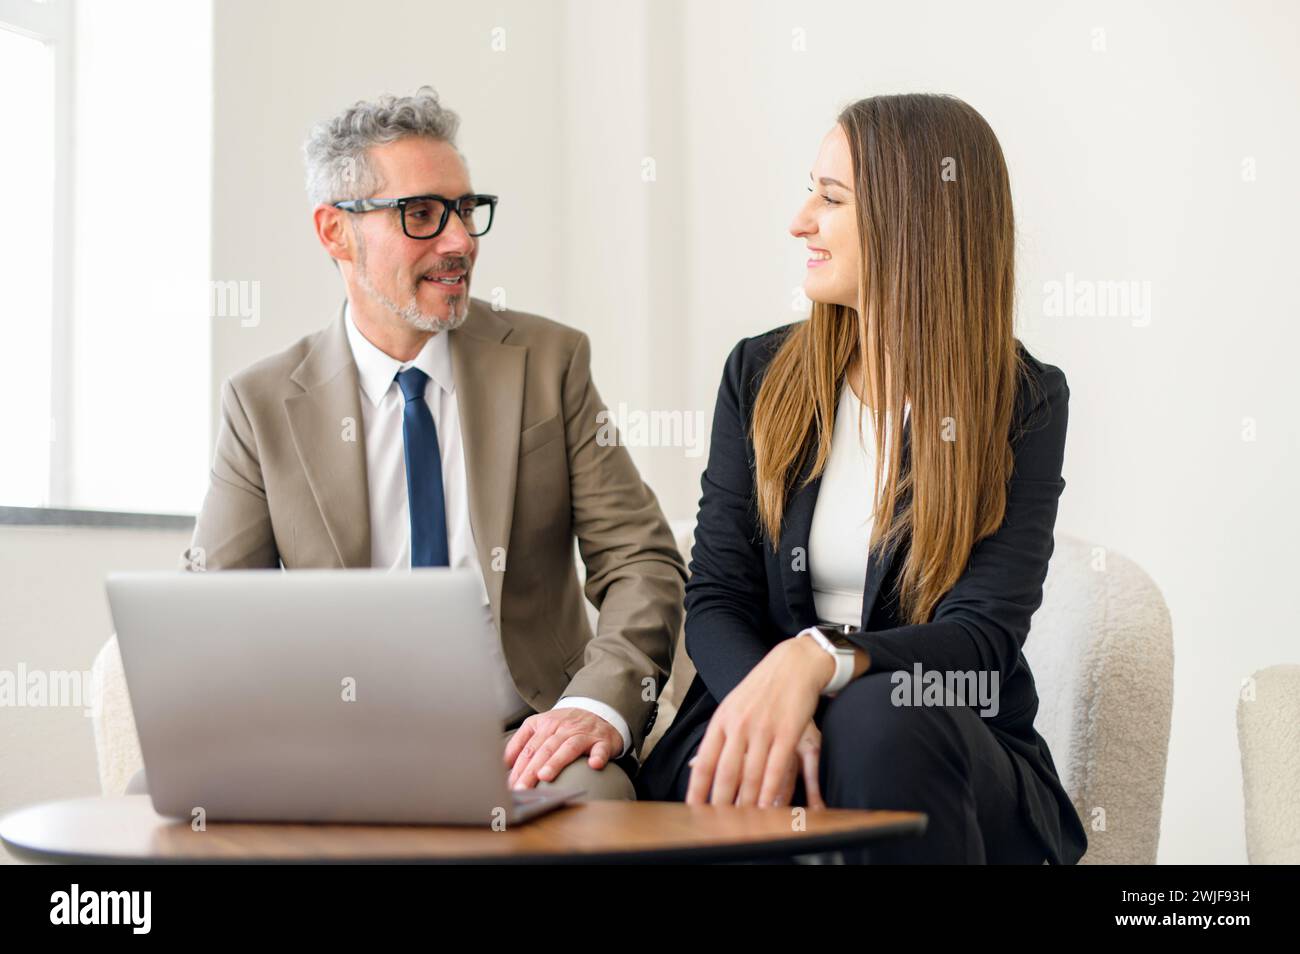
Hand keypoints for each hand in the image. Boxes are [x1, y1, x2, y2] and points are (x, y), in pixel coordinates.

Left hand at [504, 708, 622, 788]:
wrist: (599, 711)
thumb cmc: (566, 724)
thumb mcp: (541, 725)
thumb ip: (521, 741)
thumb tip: (503, 763)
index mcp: (546, 724)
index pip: (528, 748)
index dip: (517, 768)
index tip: (508, 786)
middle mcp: (563, 728)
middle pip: (544, 749)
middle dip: (530, 770)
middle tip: (520, 788)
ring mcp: (583, 734)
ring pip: (568, 747)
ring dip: (556, 761)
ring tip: (544, 776)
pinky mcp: (603, 741)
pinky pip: (601, 749)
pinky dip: (598, 756)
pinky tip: (594, 765)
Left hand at [686, 635, 834, 806]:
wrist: (792, 665)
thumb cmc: (760, 690)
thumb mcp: (731, 707)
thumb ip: (717, 737)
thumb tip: (695, 766)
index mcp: (722, 720)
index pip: (705, 761)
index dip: (698, 788)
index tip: (693, 809)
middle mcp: (739, 726)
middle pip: (726, 773)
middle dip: (720, 803)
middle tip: (717, 824)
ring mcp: (763, 729)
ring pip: (751, 774)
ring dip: (747, 802)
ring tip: (742, 822)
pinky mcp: (787, 732)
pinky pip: (776, 768)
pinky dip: (771, 791)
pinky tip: (768, 806)